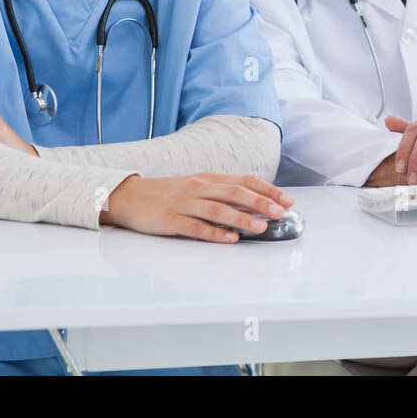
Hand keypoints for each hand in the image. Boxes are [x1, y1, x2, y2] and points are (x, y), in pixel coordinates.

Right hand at [101, 172, 295, 242]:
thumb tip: (254, 204)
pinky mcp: (170, 220)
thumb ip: (222, 192)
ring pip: (218, 209)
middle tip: (281, 212)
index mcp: (208, 178)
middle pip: (234, 192)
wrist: (129, 196)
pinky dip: (214, 233)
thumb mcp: (197, 186)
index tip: (287, 199)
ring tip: (262, 227)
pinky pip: (196, 227)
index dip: (267, 189)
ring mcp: (184, 204)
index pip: (244, 180)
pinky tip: (230, 239)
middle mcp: (198, 188)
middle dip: (261, 202)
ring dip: (242, 218)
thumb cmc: (168, 194)